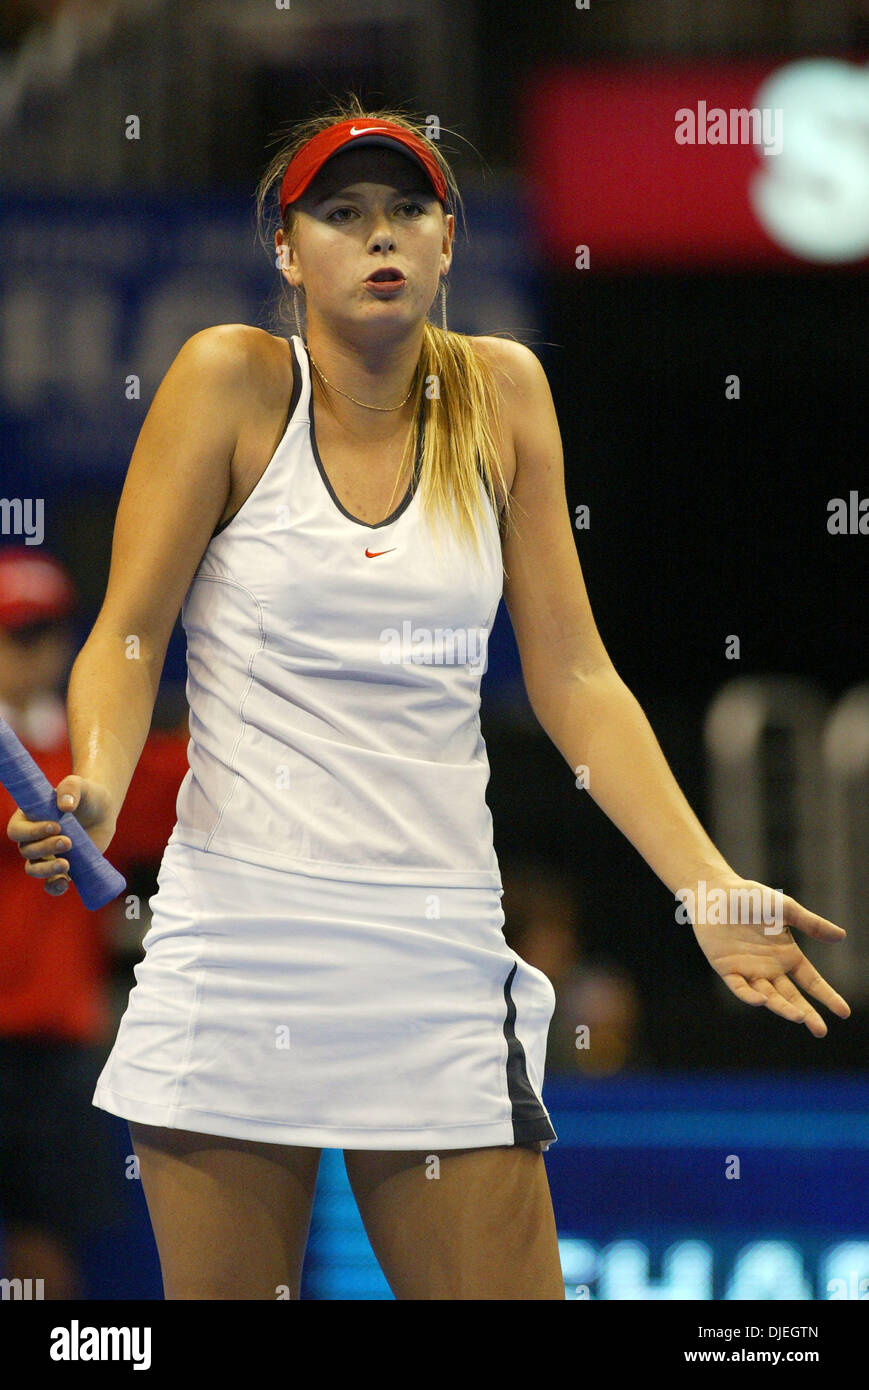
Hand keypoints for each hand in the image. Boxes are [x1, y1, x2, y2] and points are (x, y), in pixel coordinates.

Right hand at [6, 775, 116, 896]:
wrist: (103, 809)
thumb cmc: (86, 794)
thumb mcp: (79, 785)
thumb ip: (70, 789)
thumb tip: (65, 806)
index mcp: (28, 818)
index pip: (17, 830)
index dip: (32, 832)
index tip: (56, 826)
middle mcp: (33, 839)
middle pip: (27, 851)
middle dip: (45, 848)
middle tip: (68, 841)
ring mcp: (46, 856)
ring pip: (34, 869)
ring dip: (46, 870)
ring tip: (66, 864)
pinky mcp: (62, 868)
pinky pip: (50, 883)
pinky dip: (54, 887)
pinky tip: (64, 884)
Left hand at [688, 874, 849, 1037]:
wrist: (716, 891)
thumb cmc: (751, 897)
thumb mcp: (786, 909)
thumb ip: (811, 924)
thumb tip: (842, 936)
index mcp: (787, 955)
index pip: (811, 981)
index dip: (827, 996)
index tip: (844, 1013)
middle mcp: (770, 968)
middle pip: (792, 997)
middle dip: (806, 1014)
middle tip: (820, 1031)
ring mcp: (749, 970)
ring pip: (768, 996)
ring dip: (782, 1007)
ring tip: (798, 1017)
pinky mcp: (727, 969)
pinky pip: (739, 987)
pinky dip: (749, 996)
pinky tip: (761, 1000)